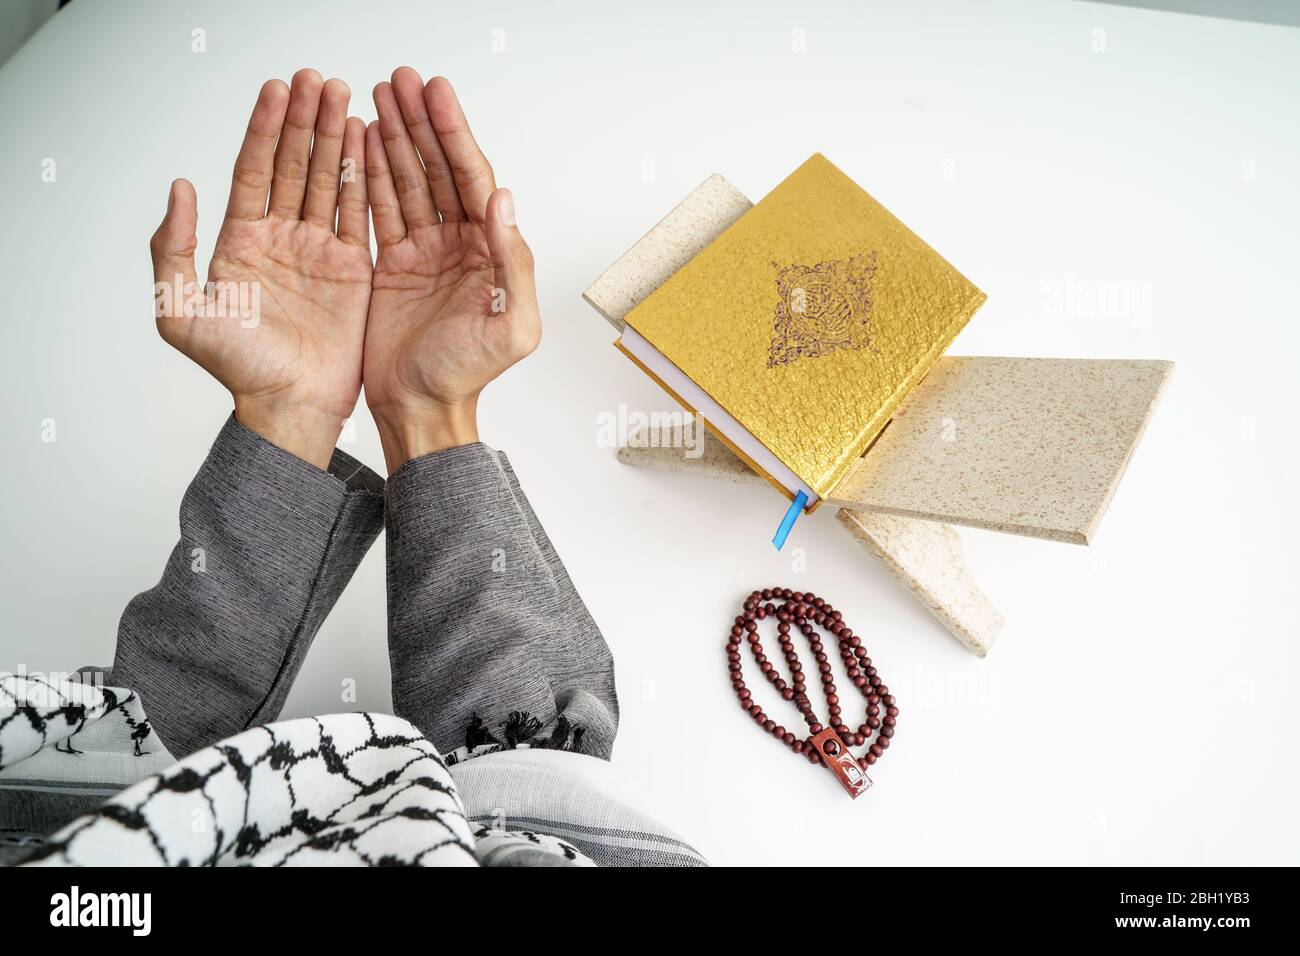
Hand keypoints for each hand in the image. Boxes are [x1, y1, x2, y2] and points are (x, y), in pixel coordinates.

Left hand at [150, 69, 372, 468]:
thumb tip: (179, 188)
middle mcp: (282, 239)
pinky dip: (364, 178)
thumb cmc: (235, 368)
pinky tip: (368, 145)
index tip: (278, 91)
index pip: (254, 170)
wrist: (288, 405)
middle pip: (294, 165)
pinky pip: (360, 214)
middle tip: (318, 80)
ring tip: (346, 97)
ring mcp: (320, 252)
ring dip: (335, 138)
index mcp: (241, 242)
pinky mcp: (354, 270)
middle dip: (305, 121)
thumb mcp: (180, 309)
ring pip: (328, 181)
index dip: (265, 129)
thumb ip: (173, 248)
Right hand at [362, 68, 540, 470]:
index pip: (473, 180)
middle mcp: (459, 244)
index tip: (435, 95)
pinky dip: (368, 173)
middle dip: (421, 122)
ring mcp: (424, 251)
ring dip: (393, 137)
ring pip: (408, 180)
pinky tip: (358, 140)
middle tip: (400, 79)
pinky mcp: (391, 264)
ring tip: (376, 93)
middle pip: (440, 169)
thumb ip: (513, 263)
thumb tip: (504, 198)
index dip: (454, 135)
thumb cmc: (468, 376)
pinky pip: (379, 207)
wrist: (422, 409)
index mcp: (491, 253)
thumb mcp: (510, 327)